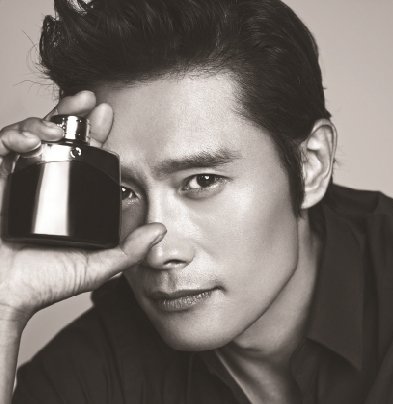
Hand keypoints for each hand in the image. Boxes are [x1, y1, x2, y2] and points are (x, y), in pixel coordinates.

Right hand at [0, 91, 164, 326]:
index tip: (107, 115)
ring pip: (30, 135)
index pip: (85, 155)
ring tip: (60, 124)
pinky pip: (1, 147)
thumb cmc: (42, 283)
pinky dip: (15, 136)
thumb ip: (128, 251)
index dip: (96, 134)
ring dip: (45, 120)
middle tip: (90, 100)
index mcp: (70, 196)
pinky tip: (34, 139)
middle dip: (73, 113)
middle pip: (59, 137)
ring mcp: (18, 179)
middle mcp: (45, 182)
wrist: (1, 295)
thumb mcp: (96, 266)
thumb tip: (160, 230)